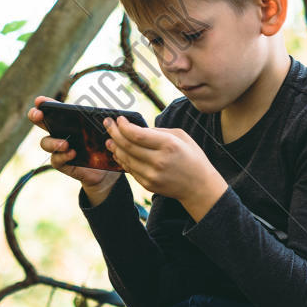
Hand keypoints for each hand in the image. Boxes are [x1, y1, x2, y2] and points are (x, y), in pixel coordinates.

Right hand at [30, 95, 120, 198]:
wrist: (105, 170)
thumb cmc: (103, 146)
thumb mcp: (103, 132)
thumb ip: (102, 122)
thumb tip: (109, 116)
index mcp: (68, 121)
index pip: (53, 109)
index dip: (44, 104)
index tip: (39, 100)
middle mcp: (59, 133)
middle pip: (41, 122)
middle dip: (36, 116)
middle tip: (37, 115)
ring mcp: (58, 148)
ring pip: (45, 143)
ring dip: (52, 142)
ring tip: (65, 143)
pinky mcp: (62, 163)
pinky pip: (56, 159)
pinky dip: (62, 156)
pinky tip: (72, 153)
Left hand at [102, 115, 227, 219]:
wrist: (199, 186)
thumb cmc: (191, 157)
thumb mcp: (180, 136)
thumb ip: (158, 131)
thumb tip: (136, 128)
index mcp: (168, 145)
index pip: (137, 135)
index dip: (123, 126)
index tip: (118, 119)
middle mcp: (159, 161)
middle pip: (127, 146)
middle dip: (113, 133)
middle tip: (107, 124)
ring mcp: (152, 175)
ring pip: (125, 158)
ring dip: (114, 147)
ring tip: (109, 138)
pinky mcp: (148, 184)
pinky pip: (130, 169)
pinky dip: (122, 159)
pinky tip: (118, 152)